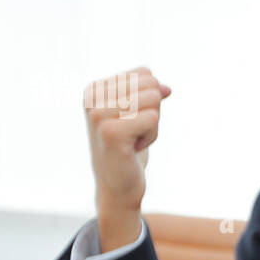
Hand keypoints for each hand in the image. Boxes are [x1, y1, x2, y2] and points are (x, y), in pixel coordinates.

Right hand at [83, 66, 171, 248]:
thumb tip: (167, 88)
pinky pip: (153, 118)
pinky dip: (152, 136)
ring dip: (152, 125)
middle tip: (134, 132)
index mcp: (95, 88)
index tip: (131, 120)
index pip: (145, 74)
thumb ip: (152, 94)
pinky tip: (133, 149)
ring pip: (153, 99)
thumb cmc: (129, 148)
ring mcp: (98, 114)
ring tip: (133, 140)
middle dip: (153, 111)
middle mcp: (92, 98)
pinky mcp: (110, 132)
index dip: (148, 100)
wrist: (118, 185)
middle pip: (151, 84)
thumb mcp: (140, 114)